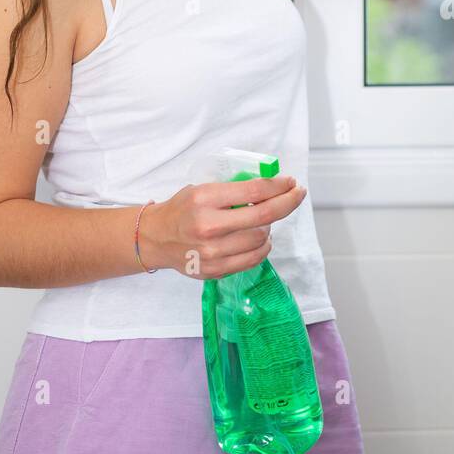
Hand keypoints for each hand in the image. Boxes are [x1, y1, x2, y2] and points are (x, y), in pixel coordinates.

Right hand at [138, 175, 306, 278]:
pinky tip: (259, 237)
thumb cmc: (182, 209)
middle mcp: (208, 227)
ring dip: (270, 227)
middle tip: (297, 194)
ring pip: (261, 239)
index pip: (253, 191)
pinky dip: (263, 246)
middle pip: (263, 217)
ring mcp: (212, 252)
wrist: (156, 239)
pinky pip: (253, 259)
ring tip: (264, 220)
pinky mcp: (215, 270)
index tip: (290, 182)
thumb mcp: (203, 189)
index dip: (278, 186)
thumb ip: (234, 190)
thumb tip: (272, 187)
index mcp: (204, 199)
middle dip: (288, 202)